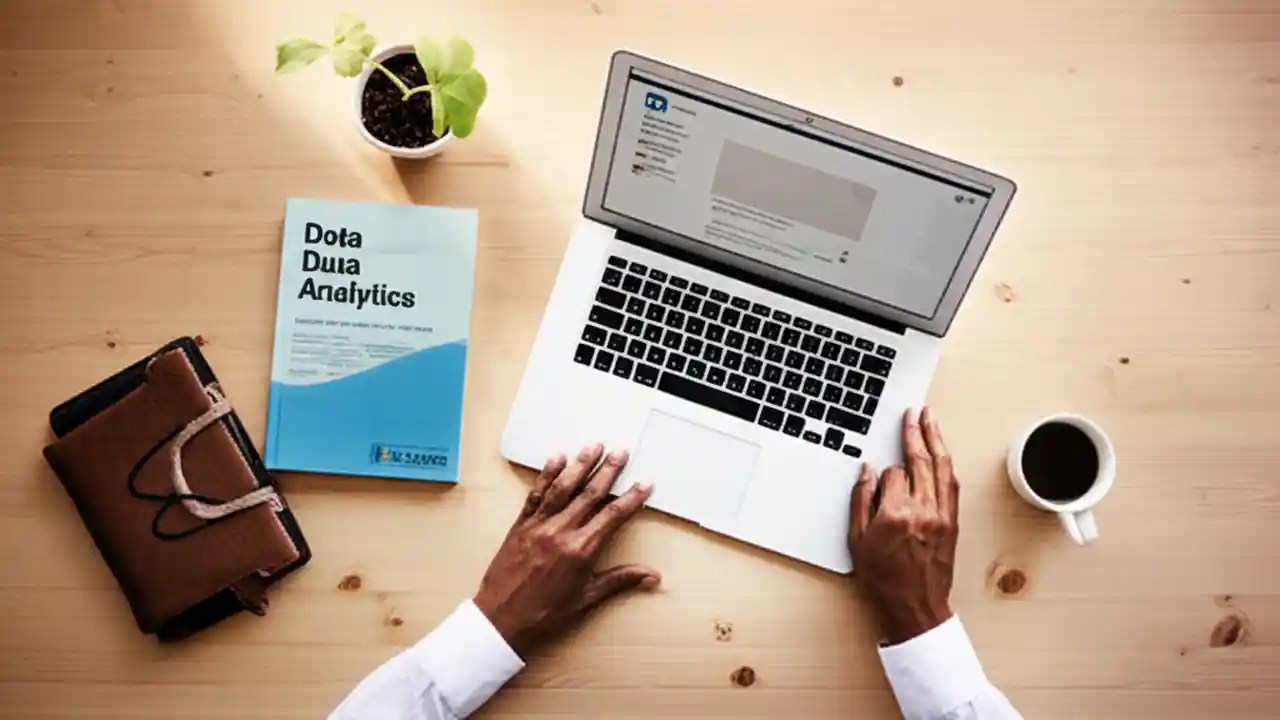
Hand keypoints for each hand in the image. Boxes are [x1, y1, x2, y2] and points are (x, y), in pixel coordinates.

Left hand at [475, 444, 659, 657]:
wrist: (501, 620)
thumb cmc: (544, 614)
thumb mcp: (586, 599)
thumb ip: (620, 581)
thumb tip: (652, 576)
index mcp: (581, 551)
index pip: (613, 516)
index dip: (632, 498)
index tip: (644, 484)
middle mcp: (561, 532)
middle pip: (591, 494)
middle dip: (608, 471)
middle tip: (621, 452)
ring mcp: (539, 526)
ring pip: (564, 488)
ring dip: (580, 465)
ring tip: (593, 446)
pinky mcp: (520, 525)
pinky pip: (536, 495)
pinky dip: (546, 476)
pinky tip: (556, 459)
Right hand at [848, 407, 958, 644]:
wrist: (915, 604)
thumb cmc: (884, 579)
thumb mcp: (857, 541)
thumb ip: (860, 501)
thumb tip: (867, 472)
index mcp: (895, 514)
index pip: (892, 474)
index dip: (883, 474)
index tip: (877, 480)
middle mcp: (922, 510)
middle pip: (920, 460)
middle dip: (915, 433)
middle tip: (912, 414)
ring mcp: (941, 514)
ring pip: (941, 467)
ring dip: (935, 440)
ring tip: (930, 420)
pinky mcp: (952, 521)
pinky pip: (951, 483)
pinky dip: (946, 463)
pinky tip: (942, 452)